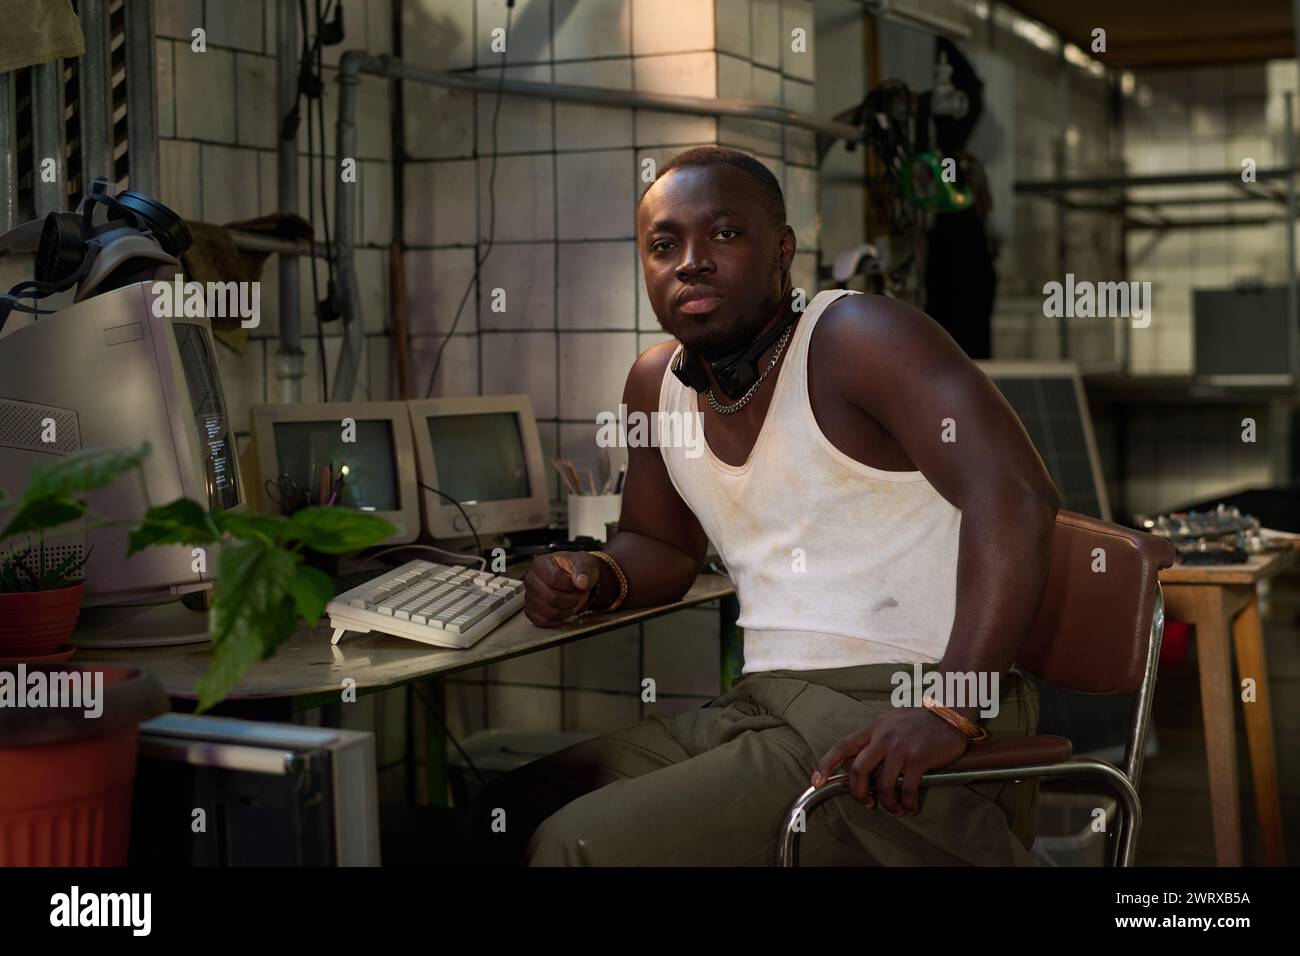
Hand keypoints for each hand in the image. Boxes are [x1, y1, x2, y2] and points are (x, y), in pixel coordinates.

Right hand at [523, 551, 602, 626]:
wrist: (574, 578)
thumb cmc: (576, 569)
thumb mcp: (584, 563)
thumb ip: (584, 570)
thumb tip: (581, 582)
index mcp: (540, 564)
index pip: (554, 578)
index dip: (570, 585)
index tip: (577, 584)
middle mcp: (531, 580)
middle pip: (551, 598)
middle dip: (570, 600)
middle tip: (577, 595)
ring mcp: (529, 596)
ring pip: (549, 612)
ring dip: (566, 611)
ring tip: (571, 602)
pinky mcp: (531, 610)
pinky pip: (543, 621)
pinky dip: (557, 620)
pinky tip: (563, 611)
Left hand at [811, 709, 970, 815]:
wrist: (949, 714)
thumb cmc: (918, 723)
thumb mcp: (890, 724)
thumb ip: (874, 741)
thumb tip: (859, 767)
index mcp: (873, 728)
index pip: (842, 746)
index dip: (826, 764)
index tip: (816, 781)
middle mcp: (883, 737)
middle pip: (858, 770)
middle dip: (858, 793)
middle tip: (867, 803)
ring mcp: (900, 747)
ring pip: (883, 784)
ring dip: (888, 803)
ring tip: (895, 809)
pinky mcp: (918, 758)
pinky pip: (906, 788)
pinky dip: (907, 803)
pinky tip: (909, 807)